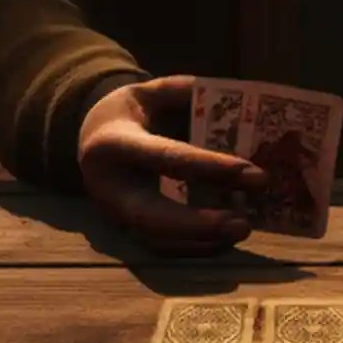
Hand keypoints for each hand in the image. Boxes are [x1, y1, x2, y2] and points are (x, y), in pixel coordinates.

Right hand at [78, 75, 267, 256]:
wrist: (90, 139)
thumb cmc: (127, 115)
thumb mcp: (148, 93)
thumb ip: (185, 95)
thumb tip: (237, 105)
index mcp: (113, 144)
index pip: (166, 157)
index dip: (210, 167)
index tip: (253, 173)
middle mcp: (108, 187)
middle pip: (151, 215)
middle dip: (200, 223)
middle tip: (244, 223)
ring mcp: (114, 214)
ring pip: (156, 240)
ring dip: (201, 241)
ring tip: (241, 229)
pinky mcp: (125, 231)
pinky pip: (160, 248)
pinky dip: (194, 248)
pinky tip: (224, 240)